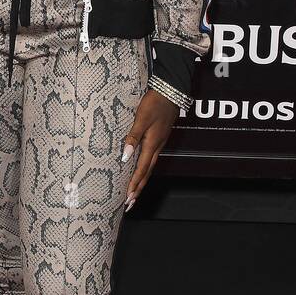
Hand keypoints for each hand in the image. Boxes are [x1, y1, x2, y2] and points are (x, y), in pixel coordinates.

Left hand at [120, 91, 178, 211]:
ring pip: (149, 167)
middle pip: (147, 173)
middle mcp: (157, 147)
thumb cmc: (155, 103)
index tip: (128, 197)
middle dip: (138, 189)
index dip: (134, 184)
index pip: (141, 169)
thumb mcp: (142, 118)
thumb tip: (125, 155)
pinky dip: (144, 170)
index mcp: (152, 144)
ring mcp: (159, 143)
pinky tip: (140, 171)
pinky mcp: (159, 138)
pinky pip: (151, 159)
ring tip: (134, 193)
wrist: (170, 91)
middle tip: (130, 203)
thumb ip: (133, 136)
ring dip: (141, 181)